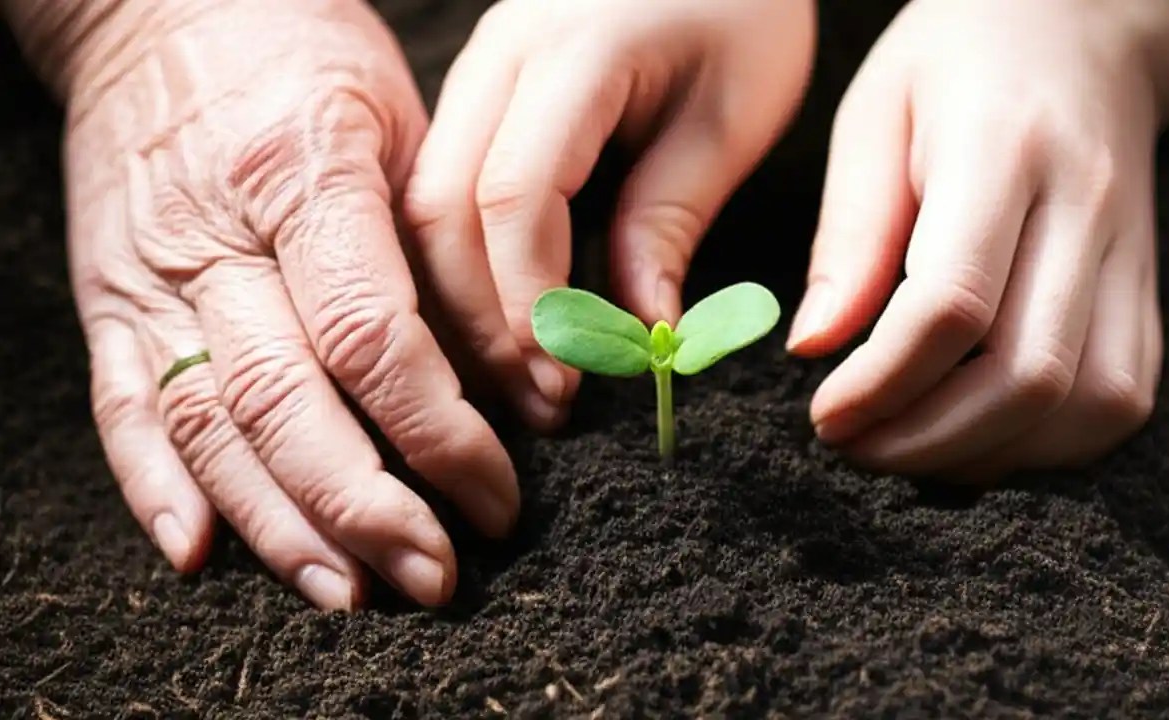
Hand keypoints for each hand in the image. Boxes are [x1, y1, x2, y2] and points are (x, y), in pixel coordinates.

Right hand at [62, 1, 517, 608]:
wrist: (156, 10)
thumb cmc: (302, 53)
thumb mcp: (401, 120)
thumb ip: (445, 250)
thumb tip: (511, 381)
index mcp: (301, 171)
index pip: (370, 332)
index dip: (437, 428)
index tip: (495, 490)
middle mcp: (214, 233)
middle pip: (285, 398)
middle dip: (365, 505)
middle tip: (434, 575)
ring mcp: (147, 273)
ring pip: (208, 422)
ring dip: (280, 523)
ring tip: (349, 591)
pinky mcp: (108, 301)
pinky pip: (125, 407)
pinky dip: (155, 488)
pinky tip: (205, 553)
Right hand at [404, 0, 814, 417]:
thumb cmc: (742, 9)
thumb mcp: (732, 116)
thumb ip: (671, 219)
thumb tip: (635, 329)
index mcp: (569, 54)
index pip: (513, 196)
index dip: (529, 300)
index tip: (567, 376)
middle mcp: (499, 62)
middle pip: (441, 211)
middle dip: (481, 320)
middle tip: (542, 404)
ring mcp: (479, 75)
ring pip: (426, 209)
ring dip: (466, 304)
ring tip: (527, 383)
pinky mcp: (481, 97)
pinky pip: (445, 194)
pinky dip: (468, 268)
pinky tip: (507, 324)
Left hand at [787, 0, 1166, 479]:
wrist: (1078, 32)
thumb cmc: (953, 66)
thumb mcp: (872, 116)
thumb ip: (849, 234)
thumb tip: (813, 348)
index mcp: (1004, 149)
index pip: (955, 302)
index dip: (882, 383)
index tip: (824, 414)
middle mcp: (1086, 207)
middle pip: (1028, 374)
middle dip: (926, 440)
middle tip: (851, 445)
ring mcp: (1130, 255)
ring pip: (1088, 404)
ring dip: (985, 454)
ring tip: (905, 446)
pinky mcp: (1147, 291)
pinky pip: (1118, 402)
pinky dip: (1043, 445)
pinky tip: (973, 433)